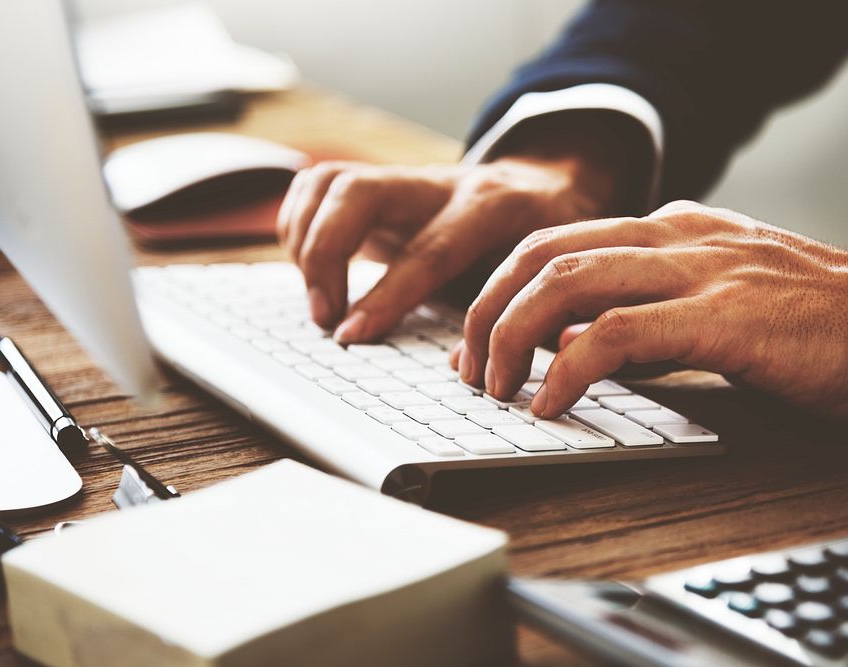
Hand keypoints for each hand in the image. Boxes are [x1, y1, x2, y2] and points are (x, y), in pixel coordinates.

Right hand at [275, 111, 642, 342]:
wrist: (547, 182)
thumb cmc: (550, 236)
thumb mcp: (550, 272)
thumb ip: (515, 314)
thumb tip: (464, 368)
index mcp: (491, 208)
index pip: (427, 251)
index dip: (384, 297)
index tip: (348, 337)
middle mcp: (440, 184)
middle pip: (360, 193)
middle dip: (325, 254)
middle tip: (324, 316)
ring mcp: (404, 179)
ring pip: (332, 182)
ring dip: (305, 238)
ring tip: (318, 297)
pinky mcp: (378, 185)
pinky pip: (319, 184)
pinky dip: (298, 222)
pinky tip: (308, 264)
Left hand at [456, 201, 847, 423]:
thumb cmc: (817, 327)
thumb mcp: (719, 306)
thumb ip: (651, 317)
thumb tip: (580, 351)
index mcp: (675, 229)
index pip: (560, 241)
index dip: (502, 289)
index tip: (476, 338)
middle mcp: (678, 237)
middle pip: (545, 253)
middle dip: (486, 310)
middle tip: (468, 368)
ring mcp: (700, 271)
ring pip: (567, 282)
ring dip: (511, 336)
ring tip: (493, 388)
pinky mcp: (724, 317)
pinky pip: (617, 335)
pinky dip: (568, 370)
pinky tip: (551, 405)